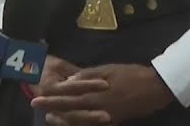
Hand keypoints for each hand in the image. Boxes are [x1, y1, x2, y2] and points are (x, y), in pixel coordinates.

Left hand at [32, 63, 173, 124]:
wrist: (153, 88)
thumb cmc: (130, 74)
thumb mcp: (108, 69)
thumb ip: (88, 75)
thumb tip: (69, 81)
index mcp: (94, 91)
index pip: (68, 94)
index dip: (52, 96)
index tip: (38, 96)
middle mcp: (96, 106)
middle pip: (69, 109)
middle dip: (52, 107)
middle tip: (36, 105)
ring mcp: (103, 117)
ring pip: (78, 121)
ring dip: (63, 119)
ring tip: (50, 118)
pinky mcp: (111, 122)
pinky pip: (92, 125)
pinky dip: (80, 125)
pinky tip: (72, 123)